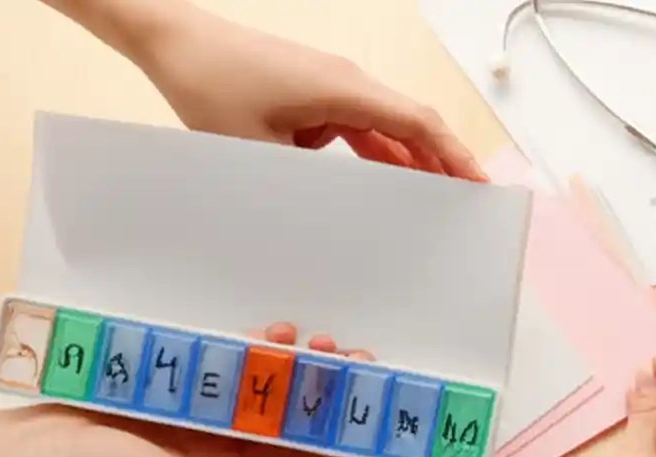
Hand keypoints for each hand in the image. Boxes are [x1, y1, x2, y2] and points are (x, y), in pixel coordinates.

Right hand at [0, 322, 386, 456]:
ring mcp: (209, 426)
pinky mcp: (189, 394)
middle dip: (333, 408)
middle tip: (366, 378)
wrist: (35, 447)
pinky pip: (236, 372)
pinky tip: (279, 337)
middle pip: (295, 435)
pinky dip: (259, 354)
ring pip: (272, 400)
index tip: (385, 456)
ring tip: (332, 350)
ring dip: (303, 376)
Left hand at [132, 2, 486, 179]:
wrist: (176, 39)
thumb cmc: (211, 80)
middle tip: (465, 202)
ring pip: (386, 128)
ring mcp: (333, 87)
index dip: (454, 156)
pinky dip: (376, 154)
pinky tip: (382, 182)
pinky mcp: (317, 94)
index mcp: (344, 89)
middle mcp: (348, 83)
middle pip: (411, 126)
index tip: (479, 183)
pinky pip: (358, 127)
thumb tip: (338, 217)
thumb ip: (305, 183)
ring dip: (409, 161)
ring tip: (432, 201)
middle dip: (441, 163)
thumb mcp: (257, 148)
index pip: (418, 124)